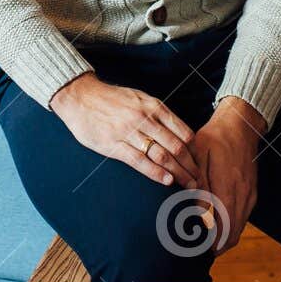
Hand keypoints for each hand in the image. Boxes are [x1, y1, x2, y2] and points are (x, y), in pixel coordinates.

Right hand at [49, 73, 204, 187]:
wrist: (80, 96)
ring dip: (178, 173)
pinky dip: (156, 172)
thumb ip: (157, 113)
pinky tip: (167, 181)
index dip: (195, 151)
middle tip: (199, 181)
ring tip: (188, 185)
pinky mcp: (114, 144)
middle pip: (176, 146)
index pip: (183, 131)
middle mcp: (145, 118)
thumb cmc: (111, 99)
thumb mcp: (139, 98)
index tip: (200, 164)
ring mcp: (130, 132)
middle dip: (191, 166)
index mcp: (153, 106)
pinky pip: (140, 161)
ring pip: (162, 155)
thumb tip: (176, 132)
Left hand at [189, 95, 264, 254]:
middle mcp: (242, 196)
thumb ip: (201, 187)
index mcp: (228, 189)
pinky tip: (219, 223)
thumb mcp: (200, 158)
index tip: (198, 250)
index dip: (212, 244)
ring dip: (225, 237)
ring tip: (207, 239)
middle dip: (218, 245)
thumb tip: (201, 216)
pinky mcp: (252, 191)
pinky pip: (243, 216)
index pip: (223, 228)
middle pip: (233, 233)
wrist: (240, 126)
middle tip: (199, 249)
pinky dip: (232, 225)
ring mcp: (249, 194)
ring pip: (239, 227)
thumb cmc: (215, 139)